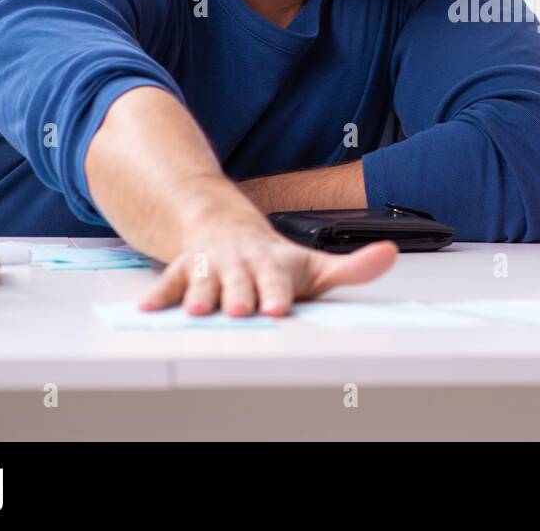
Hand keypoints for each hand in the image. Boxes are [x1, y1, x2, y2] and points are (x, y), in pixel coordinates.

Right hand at [139, 201, 397, 316]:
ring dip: (199, 294)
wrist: (227, 228)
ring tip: (196, 310)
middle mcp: (240, 263)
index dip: (277, 291)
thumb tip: (391, 255)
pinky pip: (168, 280)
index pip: (277, 279)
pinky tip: (148, 308)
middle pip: (239, 281)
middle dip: (238, 295)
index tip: (278, 306)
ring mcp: (211, 266)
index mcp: (272, 262)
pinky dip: (158, 294)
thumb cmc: (275, 260)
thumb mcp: (314, 264)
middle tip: (240, 310)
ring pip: (203, 281)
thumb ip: (352, 267)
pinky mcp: (184, 270)